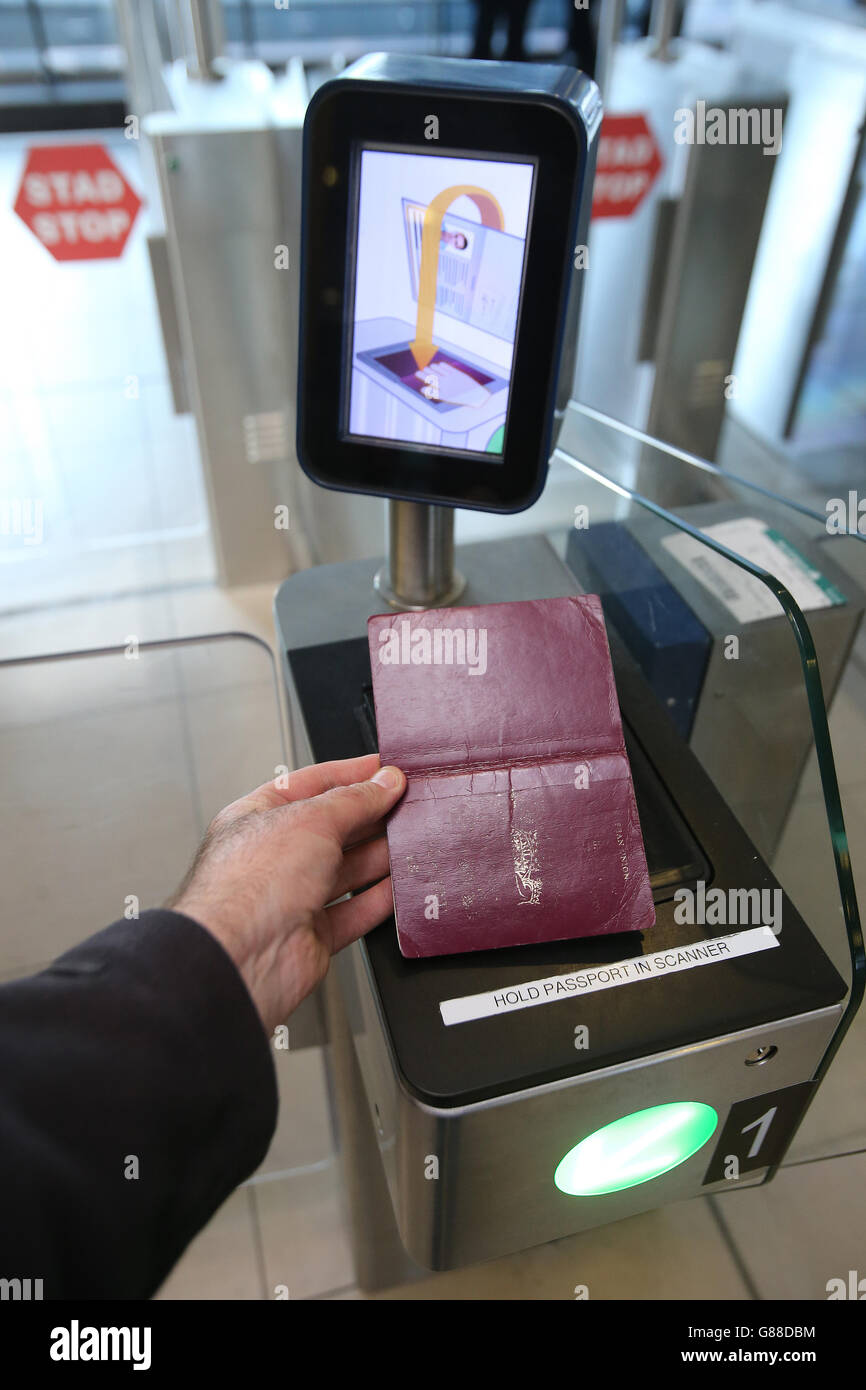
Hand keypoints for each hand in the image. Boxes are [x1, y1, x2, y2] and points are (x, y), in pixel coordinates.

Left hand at [168, 754, 405, 1034]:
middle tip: (407, 803)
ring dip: (380, 856)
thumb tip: (384, 783)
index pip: (310, 785)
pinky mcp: (312, 935)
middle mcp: (273, 857)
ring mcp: (292, 897)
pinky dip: (378, 900)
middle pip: (333, 828)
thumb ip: (354, 800)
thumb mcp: (311, 820)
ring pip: (347, 870)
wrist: (240, 956)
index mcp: (258, 818)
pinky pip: (353, 912)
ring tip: (411, 839)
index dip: (350, 774)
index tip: (385, 769)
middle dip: (371, 815)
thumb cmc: (247, 886)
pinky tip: (398, 886)